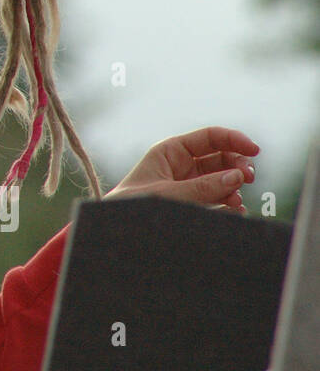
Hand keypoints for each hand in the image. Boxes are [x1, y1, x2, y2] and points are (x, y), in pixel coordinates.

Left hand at [105, 126, 258, 213]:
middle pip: (221, 157)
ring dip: (234, 187)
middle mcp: (182, 165)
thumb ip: (202, 187)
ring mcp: (189, 184)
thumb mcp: (166, 194)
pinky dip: (229, 204)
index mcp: (171, 151)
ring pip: (223, 179)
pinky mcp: (193, 204)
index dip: (234, 139)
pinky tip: (233, 211)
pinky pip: (218, 199)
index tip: (255, 150)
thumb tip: (237, 177)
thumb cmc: (130, 206)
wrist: (115, 232)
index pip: (209, 137)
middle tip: (248, 179)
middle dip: (237, 165)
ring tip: (235, 201)